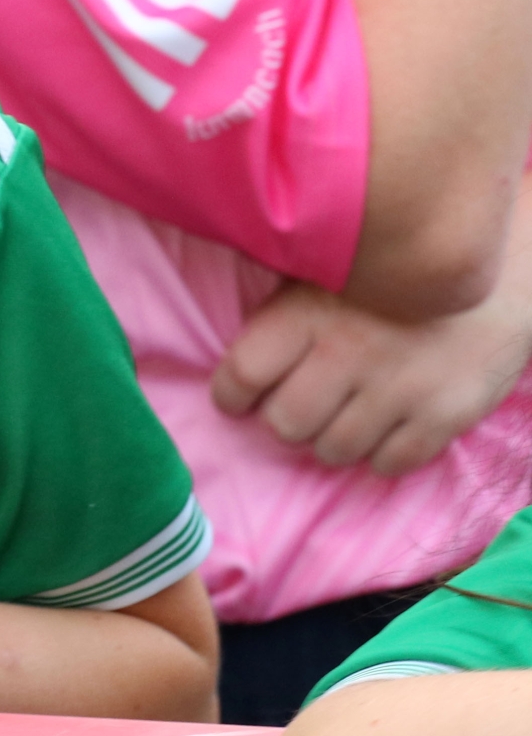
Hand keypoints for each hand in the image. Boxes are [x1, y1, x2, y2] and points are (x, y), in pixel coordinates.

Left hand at [211, 280, 531, 474]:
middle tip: (303, 404)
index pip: (244, 373)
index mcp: (307, 311)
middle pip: (285, 423)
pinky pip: (387, 464)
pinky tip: (386, 426)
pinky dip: (379, 455)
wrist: (504, 270)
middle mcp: (348, 352)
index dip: (232, 394)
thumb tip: (234, 365)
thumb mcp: (329, 273)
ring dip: (332, 439)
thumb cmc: (394, 276)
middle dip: (287, 420)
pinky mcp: (444, 415)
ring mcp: (398, 387)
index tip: (239, 397)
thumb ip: (284, 315)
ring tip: (347, 412)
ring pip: (332, 451)